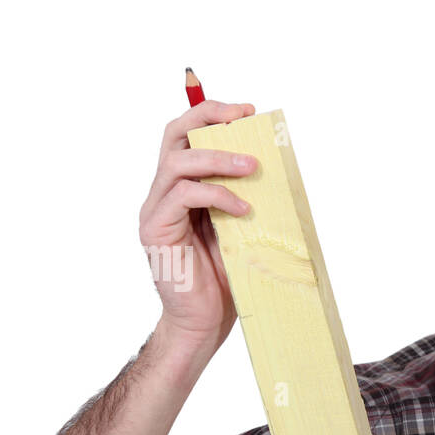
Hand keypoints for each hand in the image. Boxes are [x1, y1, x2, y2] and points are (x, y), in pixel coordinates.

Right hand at [139, 100, 256, 353]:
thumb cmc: (226, 281)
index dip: (213, 115)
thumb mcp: (243, 230)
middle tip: (244, 118)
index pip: (188, 136)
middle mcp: (163, 193)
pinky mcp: (155, 230)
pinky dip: (216, 195)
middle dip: (209, 118)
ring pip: (177, 162)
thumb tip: (279, 172)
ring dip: (218, 158)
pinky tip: (243, 208)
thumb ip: (246, 199)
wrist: (203, 324)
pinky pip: (182, 196)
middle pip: (174, 135)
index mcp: (182, 188)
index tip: (248, 110)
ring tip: (253, 167)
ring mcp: (156, 210)